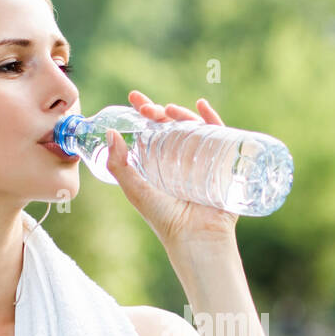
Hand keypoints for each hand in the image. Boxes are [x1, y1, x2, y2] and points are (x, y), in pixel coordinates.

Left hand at [104, 90, 238, 251]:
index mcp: (162, 163)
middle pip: (174, 126)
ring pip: (194, 127)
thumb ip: (119, 165)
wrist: (196, 237)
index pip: (153, 131)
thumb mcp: (136, 190)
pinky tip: (202, 105)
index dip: (144, 113)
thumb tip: (110, 132)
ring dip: (182, 113)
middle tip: (147, 109)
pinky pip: (221, 135)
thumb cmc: (164, 218)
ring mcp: (204, 160)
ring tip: (169, 110)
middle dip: (160, 111)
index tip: (134, 98)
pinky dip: (212, 118)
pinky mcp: (224, 163)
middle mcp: (183, 159)